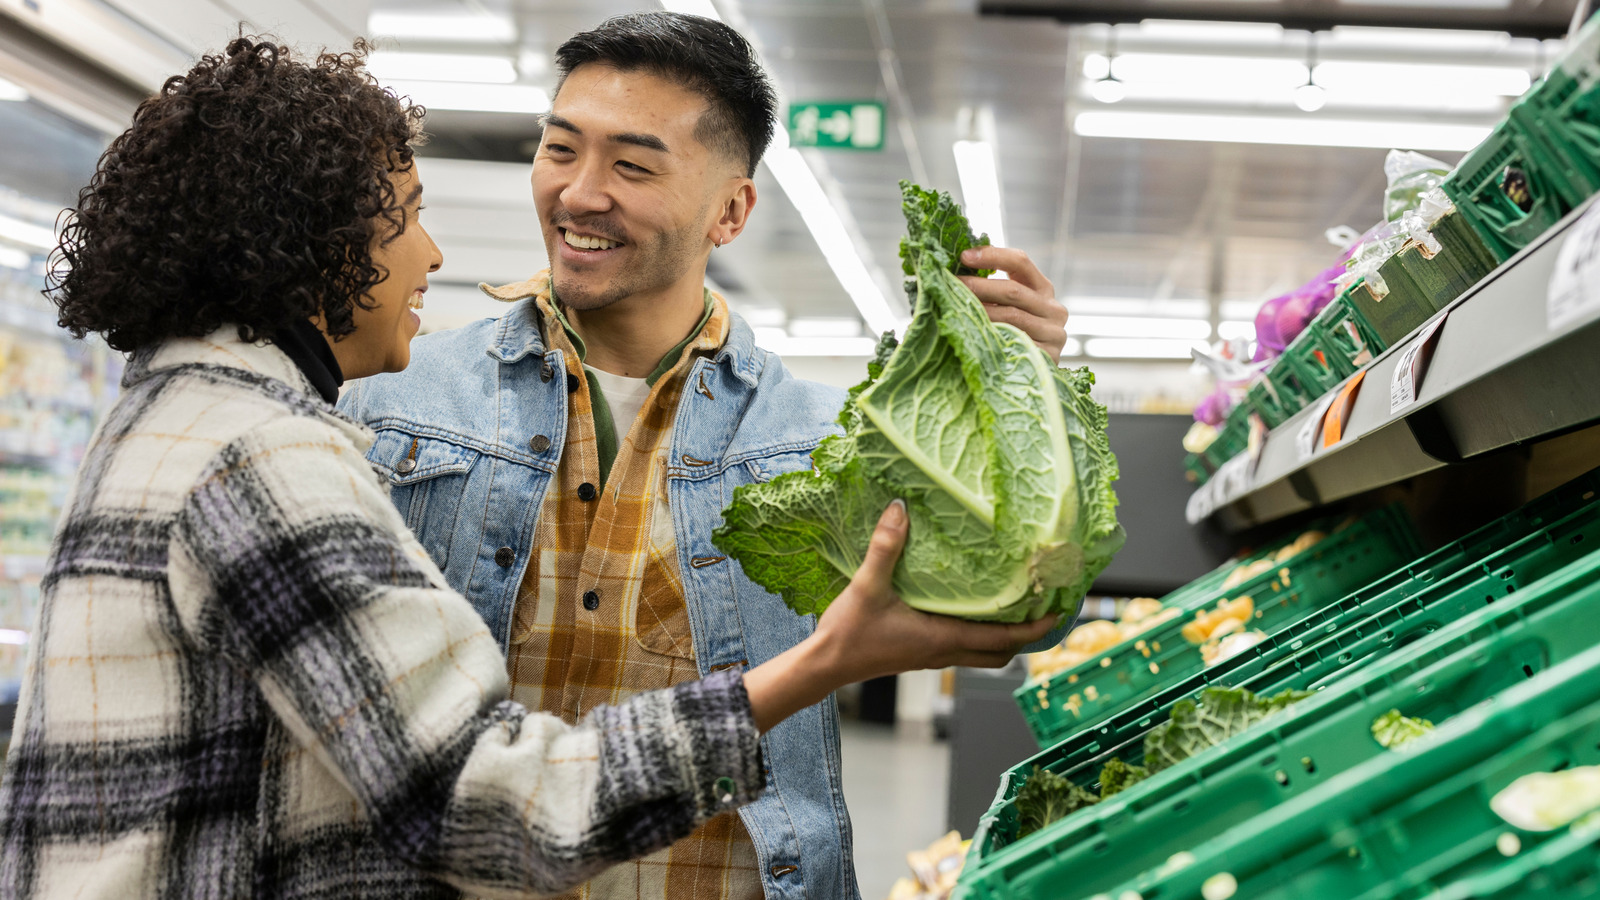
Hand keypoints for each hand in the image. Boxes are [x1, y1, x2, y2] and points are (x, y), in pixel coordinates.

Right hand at [812, 500, 1057, 682]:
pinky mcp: (920, 654)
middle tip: (1041, 608)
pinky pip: (962, 647)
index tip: (1058, 611)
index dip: (1035, 628)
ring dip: (1002, 635)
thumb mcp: (868, 585)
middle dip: (1026, 636)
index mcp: (942, 638)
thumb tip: (900, 509)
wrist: (825, 665)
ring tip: (1013, 606)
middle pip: (1001, 653)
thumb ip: (886, 547)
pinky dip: (977, 632)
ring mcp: (932, 656)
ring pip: (982, 653)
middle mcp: (944, 652)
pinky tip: (968, 608)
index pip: (1003, 639)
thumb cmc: (849, 633)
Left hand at [958, 246, 1068, 362]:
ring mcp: (1054, 333)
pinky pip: (1015, 343)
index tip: (964, 256)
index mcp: (1043, 289)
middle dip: (979, 286)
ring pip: (1012, 317)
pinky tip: (973, 334)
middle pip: (1013, 290)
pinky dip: (992, 336)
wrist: (1034, 375)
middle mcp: (1053, 309)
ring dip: (981, 311)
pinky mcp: (1049, 356)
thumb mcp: (1011, 307)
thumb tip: (958, 267)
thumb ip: (994, 288)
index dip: (992, 255)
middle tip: (952, 283)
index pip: (1020, 262)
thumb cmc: (1015, 333)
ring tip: (956, 308)